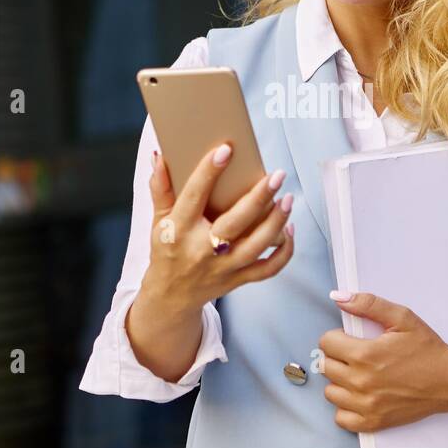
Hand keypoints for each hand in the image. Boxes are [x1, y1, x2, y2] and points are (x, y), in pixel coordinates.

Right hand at [141, 144, 294, 315]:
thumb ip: (160, 188)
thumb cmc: (167, 251)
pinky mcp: (238, 279)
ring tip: (287, 199)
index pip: (193, 196)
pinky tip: (289, 229)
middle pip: (235, 222)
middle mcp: (201, 249)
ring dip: (276, 222)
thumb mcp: (158, 220)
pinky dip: (284, 252)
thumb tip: (159, 156)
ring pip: (256, 245)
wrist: (170, 297)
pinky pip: (267, 269)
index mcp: (178, 230)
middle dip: (258, 197)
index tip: (226, 150)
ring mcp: (222, 267)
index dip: (208, 172)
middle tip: (276, 176)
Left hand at [317, 291, 447, 432]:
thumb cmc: (428, 349)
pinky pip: (341, 418)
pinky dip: (346, 407)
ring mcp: (366, 405)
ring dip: (339, 382)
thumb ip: (369, 304)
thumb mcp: (402, 318)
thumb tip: (338, 297)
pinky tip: (359, 396)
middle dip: (338, 357)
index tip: (351, 339)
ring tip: (358, 374)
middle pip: (326, 366)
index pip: (326, 343)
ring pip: (330, 392)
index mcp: (365, 354)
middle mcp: (361, 382)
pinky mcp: (373, 422)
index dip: (337, 336)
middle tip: (357, 355)